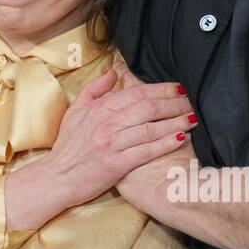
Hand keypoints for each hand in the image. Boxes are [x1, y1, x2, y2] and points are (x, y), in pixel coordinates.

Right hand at [8, 58, 194, 228]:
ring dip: (175, 122)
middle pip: (148, 107)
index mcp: (99, 108)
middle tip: (192, 102)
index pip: (136, 93)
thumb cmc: (68, 146)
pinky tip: (180, 139)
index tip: (179, 89)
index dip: (161, 89)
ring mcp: (112, 144)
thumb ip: (95, 89)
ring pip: (150, 128)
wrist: (56, 178)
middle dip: (173, 103)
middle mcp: (107, 123)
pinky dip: (165, 144)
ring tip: (192, 118)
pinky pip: (146, 151)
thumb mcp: (76, 111)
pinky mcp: (116, 165)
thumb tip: (114, 71)